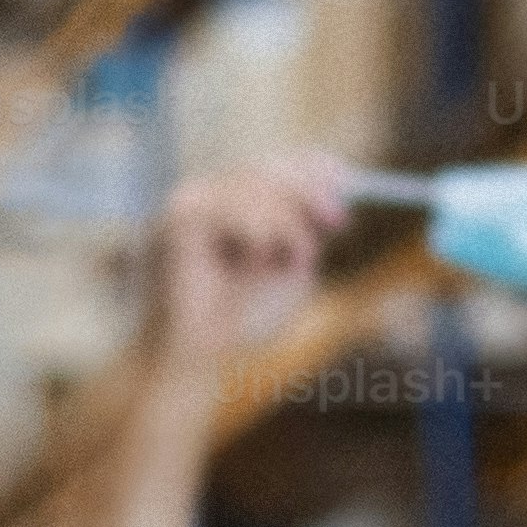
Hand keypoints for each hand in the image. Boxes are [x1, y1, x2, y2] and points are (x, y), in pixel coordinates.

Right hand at [144, 153, 356, 376]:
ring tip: (287, 264)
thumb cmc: (237, 323)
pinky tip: (251, 266)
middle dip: (311, 192)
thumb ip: (307, 227)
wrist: (193, 359)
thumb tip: (337, 185)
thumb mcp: (288, 270)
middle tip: (339, 221)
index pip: (269, 167)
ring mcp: (185, 204)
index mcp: (223, 206)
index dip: (309, 168)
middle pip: (266, 167)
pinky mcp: (179, 218)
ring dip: (289, 228)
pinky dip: (262, 237)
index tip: (347, 180)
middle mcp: (200, 197)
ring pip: (258, 187)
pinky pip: (241, 210)